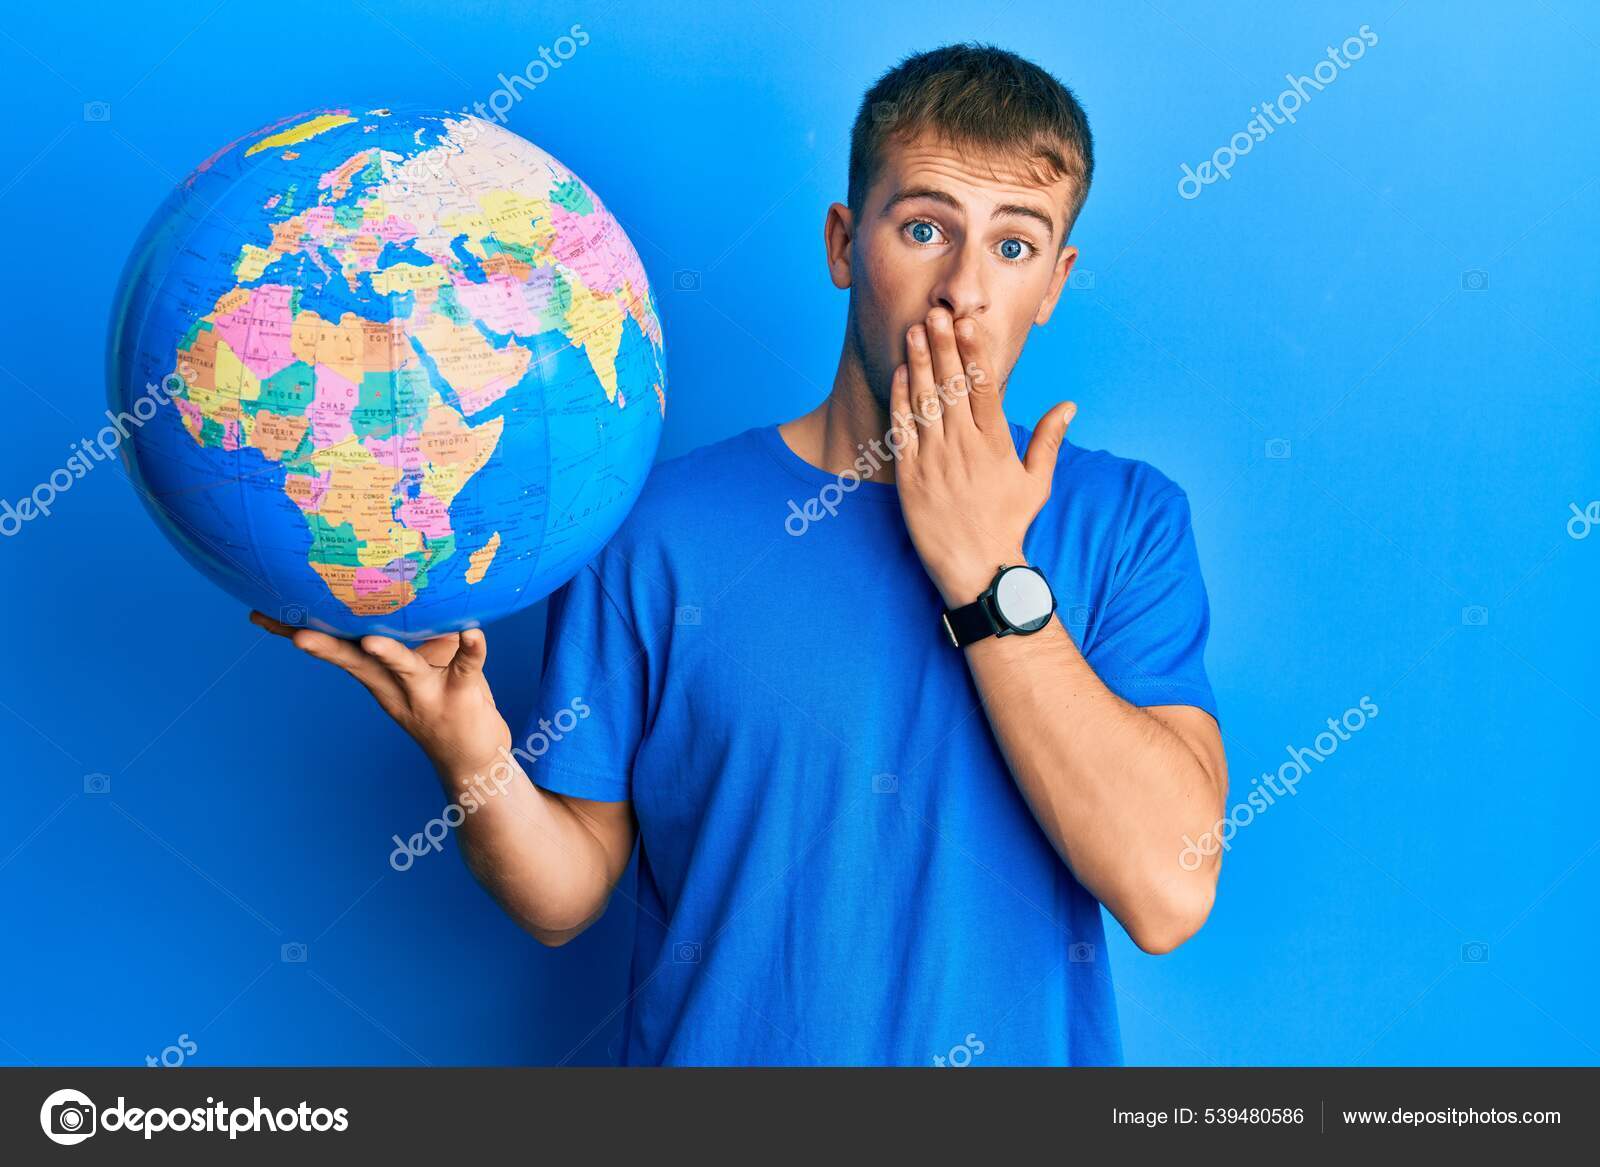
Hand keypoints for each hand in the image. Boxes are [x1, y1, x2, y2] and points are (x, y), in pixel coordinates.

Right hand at [249, 612, 511, 783]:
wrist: (473, 764)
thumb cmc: (442, 705)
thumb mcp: (417, 672)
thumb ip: (409, 636)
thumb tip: (399, 585)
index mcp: (378, 678)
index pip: (337, 651)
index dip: (300, 634)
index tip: (262, 615)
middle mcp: (396, 687)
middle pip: (357, 663)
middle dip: (327, 648)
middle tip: (297, 636)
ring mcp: (428, 692)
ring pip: (405, 668)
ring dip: (389, 654)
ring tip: (372, 641)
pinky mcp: (463, 694)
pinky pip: (467, 666)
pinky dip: (471, 648)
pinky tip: (474, 631)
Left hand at [889, 307, 1076, 606]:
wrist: (976, 566)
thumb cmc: (1008, 523)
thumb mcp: (1036, 482)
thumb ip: (1049, 440)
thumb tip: (1069, 406)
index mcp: (996, 443)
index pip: (984, 388)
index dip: (974, 353)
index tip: (968, 324)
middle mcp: (964, 446)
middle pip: (952, 386)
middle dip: (944, 346)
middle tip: (937, 312)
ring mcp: (935, 459)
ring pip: (925, 400)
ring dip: (920, 362)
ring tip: (916, 330)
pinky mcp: (911, 474)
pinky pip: (903, 428)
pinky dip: (901, 399)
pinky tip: (901, 372)